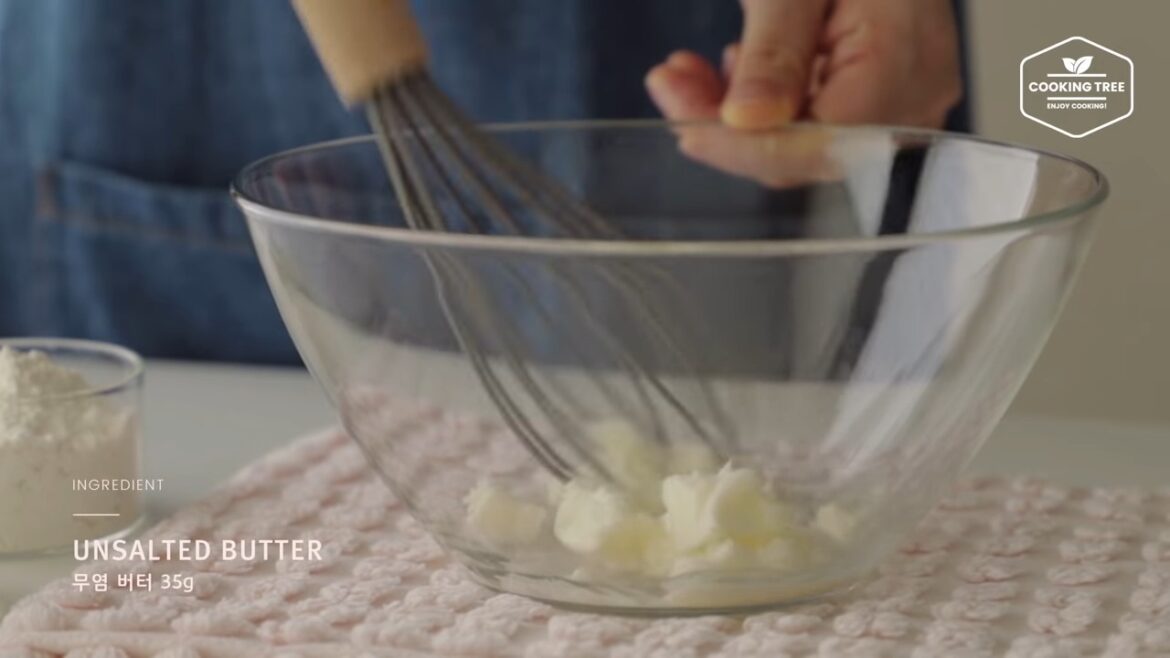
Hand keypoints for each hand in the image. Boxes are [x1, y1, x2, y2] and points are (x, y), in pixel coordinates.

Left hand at [646, 0, 962, 129]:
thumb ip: (776, 49)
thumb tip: (746, 120)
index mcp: (904, 64)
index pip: (816, 145)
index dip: (742, 147)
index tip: (682, 125)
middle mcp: (913, 100)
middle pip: (805, 151)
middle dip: (727, 128)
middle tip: (670, 85)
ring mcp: (902, 101)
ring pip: (802, 142)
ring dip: (736, 116)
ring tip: (689, 71)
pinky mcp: (883, 95)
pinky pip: (817, 122)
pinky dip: (766, 104)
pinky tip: (737, 67)